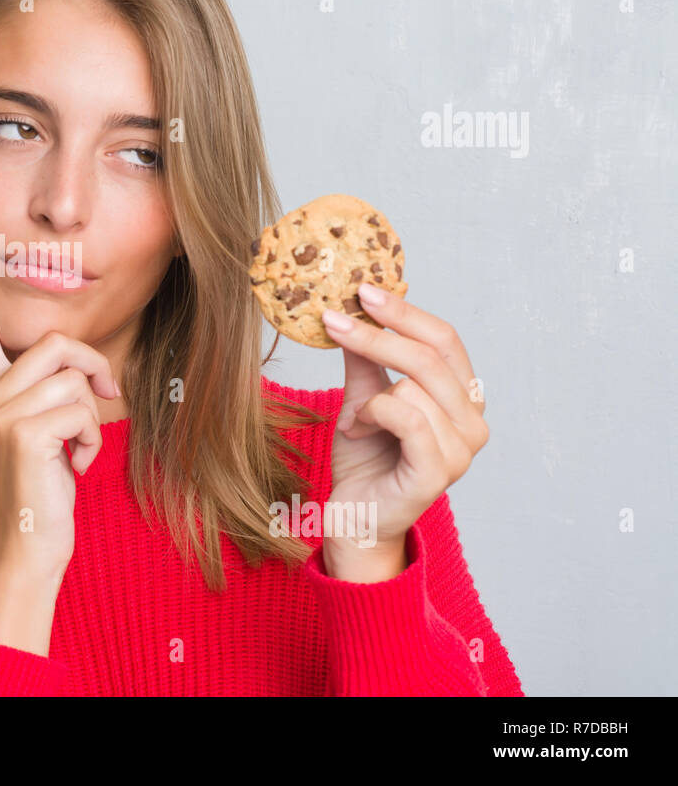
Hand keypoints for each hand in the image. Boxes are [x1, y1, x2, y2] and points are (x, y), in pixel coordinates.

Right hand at [0, 237, 120, 581]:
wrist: (30, 542)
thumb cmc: (42, 486)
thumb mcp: (43, 430)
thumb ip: (48, 392)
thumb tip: (85, 366)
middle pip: (54, 343)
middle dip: (91, 366)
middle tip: (104, 396)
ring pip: (73, 378)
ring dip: (93, 415)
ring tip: (77, 449)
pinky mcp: (22, 432)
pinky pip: (81, 409)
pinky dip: (92, 438)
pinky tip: (75, 465)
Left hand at [318, 283, 489, 580]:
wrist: (354, 516)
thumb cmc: (366, 459)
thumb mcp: (363, 397)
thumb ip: (365, 358)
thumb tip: (351, 308)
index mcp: (463, 397)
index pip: (444, 339)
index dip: (405, 312)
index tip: (363, 289)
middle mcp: (473, 421)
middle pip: (429, 356)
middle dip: (377, 334)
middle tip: (333, 319)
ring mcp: (462, 450)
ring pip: (410, 386)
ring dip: (368, 400)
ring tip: (357, 424)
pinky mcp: (438, 472)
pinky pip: (405, 417)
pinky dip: (372, 415)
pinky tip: (358, 431)